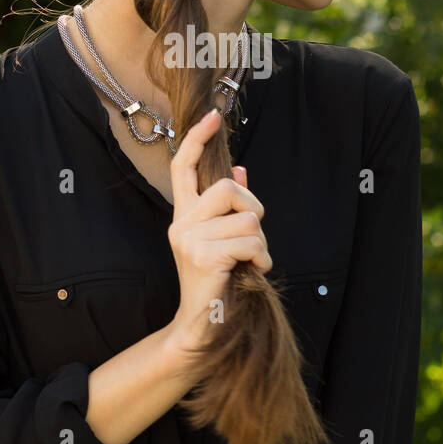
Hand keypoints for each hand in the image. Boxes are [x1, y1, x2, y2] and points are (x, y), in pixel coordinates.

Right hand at [166, 109, 270, 354]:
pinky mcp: (203, 256)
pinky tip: (252, 271)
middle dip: (254, 210)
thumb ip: (230, 207)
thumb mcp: (223, 239)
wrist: (203, 326)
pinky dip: (261, 257)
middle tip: (252, 239)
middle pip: (229, 187)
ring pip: (247, 218)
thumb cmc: (218, 283)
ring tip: (250, 261)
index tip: (212, 116)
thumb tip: (241, 169)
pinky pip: (250, 240)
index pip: (183, 167)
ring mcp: (189, 239)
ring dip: (261, 242)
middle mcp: (181, 223)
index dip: (196, 139)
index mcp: (183, 215)